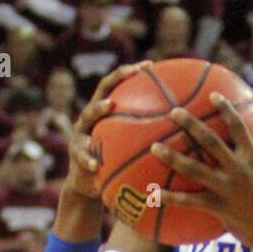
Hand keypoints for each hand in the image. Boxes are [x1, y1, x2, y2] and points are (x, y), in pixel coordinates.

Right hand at [65, 61, 153, 197]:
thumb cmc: (115, 167)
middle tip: (132, 73)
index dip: (132, 74)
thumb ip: (146, 140)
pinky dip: (88, 158)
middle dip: (116, 78)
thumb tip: (177, 136)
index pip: (118, 86)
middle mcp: (91, 119)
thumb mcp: (129, 152)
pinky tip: (95, 164)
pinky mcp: (75, 155)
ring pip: (87, 116)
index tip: (150, 65)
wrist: (89, 186)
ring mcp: (80, 134)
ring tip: (109, 106)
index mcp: (105, 114)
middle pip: (102, 91)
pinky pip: (81, 155)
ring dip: (98, 109)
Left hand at [152, 95, 252, 251]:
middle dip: (191, 124)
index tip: (212, 95)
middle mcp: (237, 170)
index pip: (238, 127)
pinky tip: (154, 193)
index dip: (225, 109)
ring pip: (194, 169)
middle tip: (174, 111)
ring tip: (154, 147)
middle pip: (210, 142)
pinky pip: (190, 201)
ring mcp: (225, 188)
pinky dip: (172, 197)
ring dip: (173, 157)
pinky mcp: (217, 207)